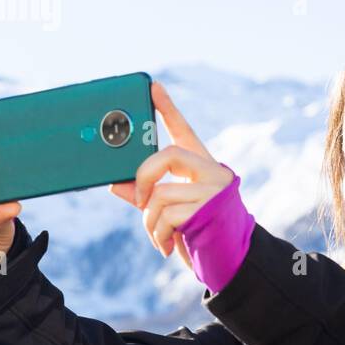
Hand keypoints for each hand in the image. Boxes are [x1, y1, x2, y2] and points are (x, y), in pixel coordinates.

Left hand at [109, 81, 232, 269]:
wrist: (230, 258)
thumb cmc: (199, 230)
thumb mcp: (170, 209)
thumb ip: (146, 194)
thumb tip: (114, 184)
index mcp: (201, 165)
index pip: (183, 130)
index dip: (167, 108)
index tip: (152, 86)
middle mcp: (211, 171)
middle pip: (168, 155)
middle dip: (143, 177)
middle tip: (138, 199)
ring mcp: (213, 189)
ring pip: (161, 194)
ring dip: (149, 221)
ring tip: (156, 237)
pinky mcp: (210, 210)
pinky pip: (168, 216)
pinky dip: (158, 234)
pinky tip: (164, 246)